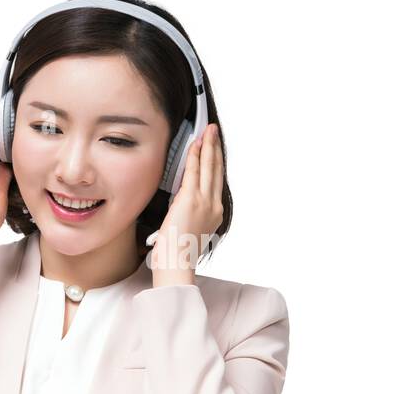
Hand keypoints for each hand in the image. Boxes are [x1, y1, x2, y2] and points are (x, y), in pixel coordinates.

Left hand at [149, 124, 223, 283]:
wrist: (177, 263)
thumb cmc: (178, 253)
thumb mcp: (190, 231)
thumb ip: (190, 214)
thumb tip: (182, 205)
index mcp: (215, 214)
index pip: (216, 181)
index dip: (216, 162)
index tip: (214, 148)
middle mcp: (214, 206)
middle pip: (216, 170)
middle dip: (215, 148)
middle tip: (214, 131)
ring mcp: (204, 202)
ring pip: (208, 167)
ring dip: (207, 146)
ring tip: (208, 131)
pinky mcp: (191, 199)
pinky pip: (193, 171)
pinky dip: (195, 155)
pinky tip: (194, 144)